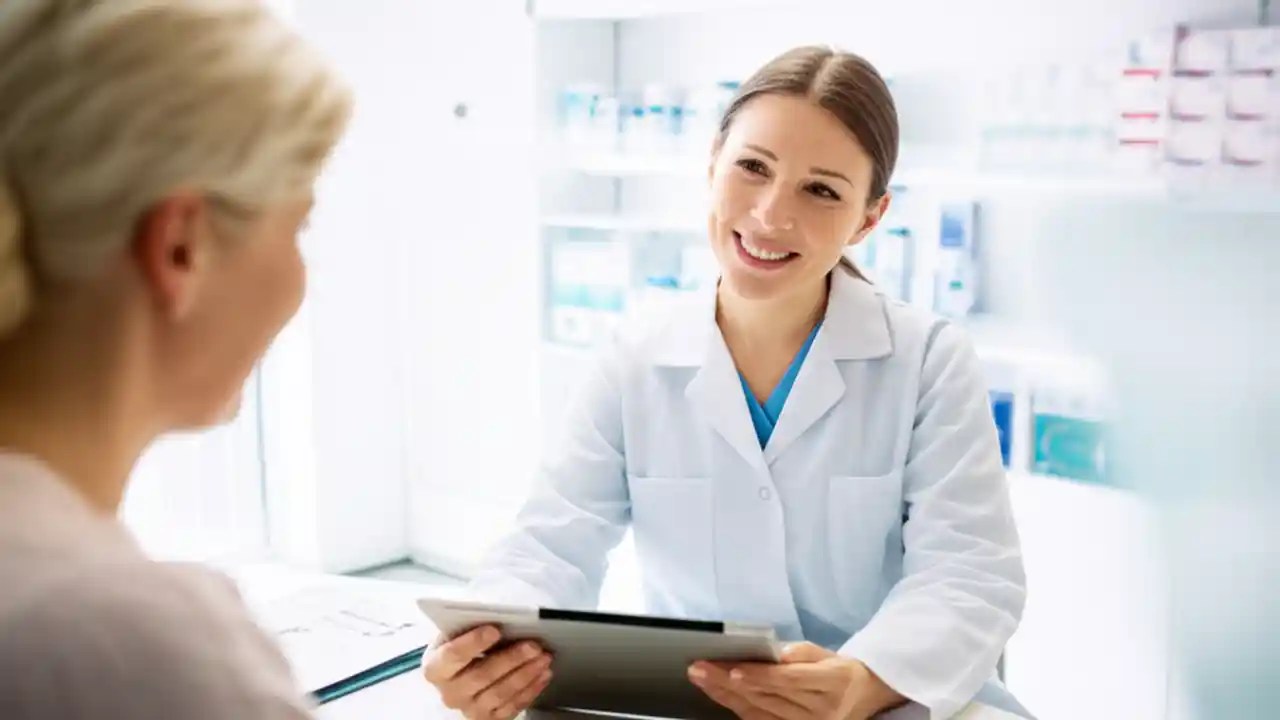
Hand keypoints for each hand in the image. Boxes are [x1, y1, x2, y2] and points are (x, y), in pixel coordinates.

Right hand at [422, 625, 552, 719]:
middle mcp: (449, 693)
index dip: (472, 643)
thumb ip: (473, 623)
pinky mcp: (488, 719)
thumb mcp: (461, 631)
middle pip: (480, 676)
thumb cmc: (464, 645)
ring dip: (525, 674)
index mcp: (435, 667)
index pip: (451, 656)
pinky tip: (543, 675)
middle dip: (511, 659)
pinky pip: (512, 708)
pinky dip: (530, 690)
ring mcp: (468, 709)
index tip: (495, 630)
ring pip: (499, 693)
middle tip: (534, 645)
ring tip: (544, 658)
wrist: (463, 672)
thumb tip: (501, 613)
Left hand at [688, 642, 904, 719]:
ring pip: (760, 712)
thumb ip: (804, 651)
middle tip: (700, 668)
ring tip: (702, 679)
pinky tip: (719, 695)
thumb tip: (777, 652)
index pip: (790, 680)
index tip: (733, 669)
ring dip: (726, 696)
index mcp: (832, 683)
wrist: (863, 698)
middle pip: (768, 697)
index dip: (760, 676)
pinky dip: (737, 708)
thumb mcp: (828, 654)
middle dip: (729, 683)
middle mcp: (820, 711)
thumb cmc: (838, 671)